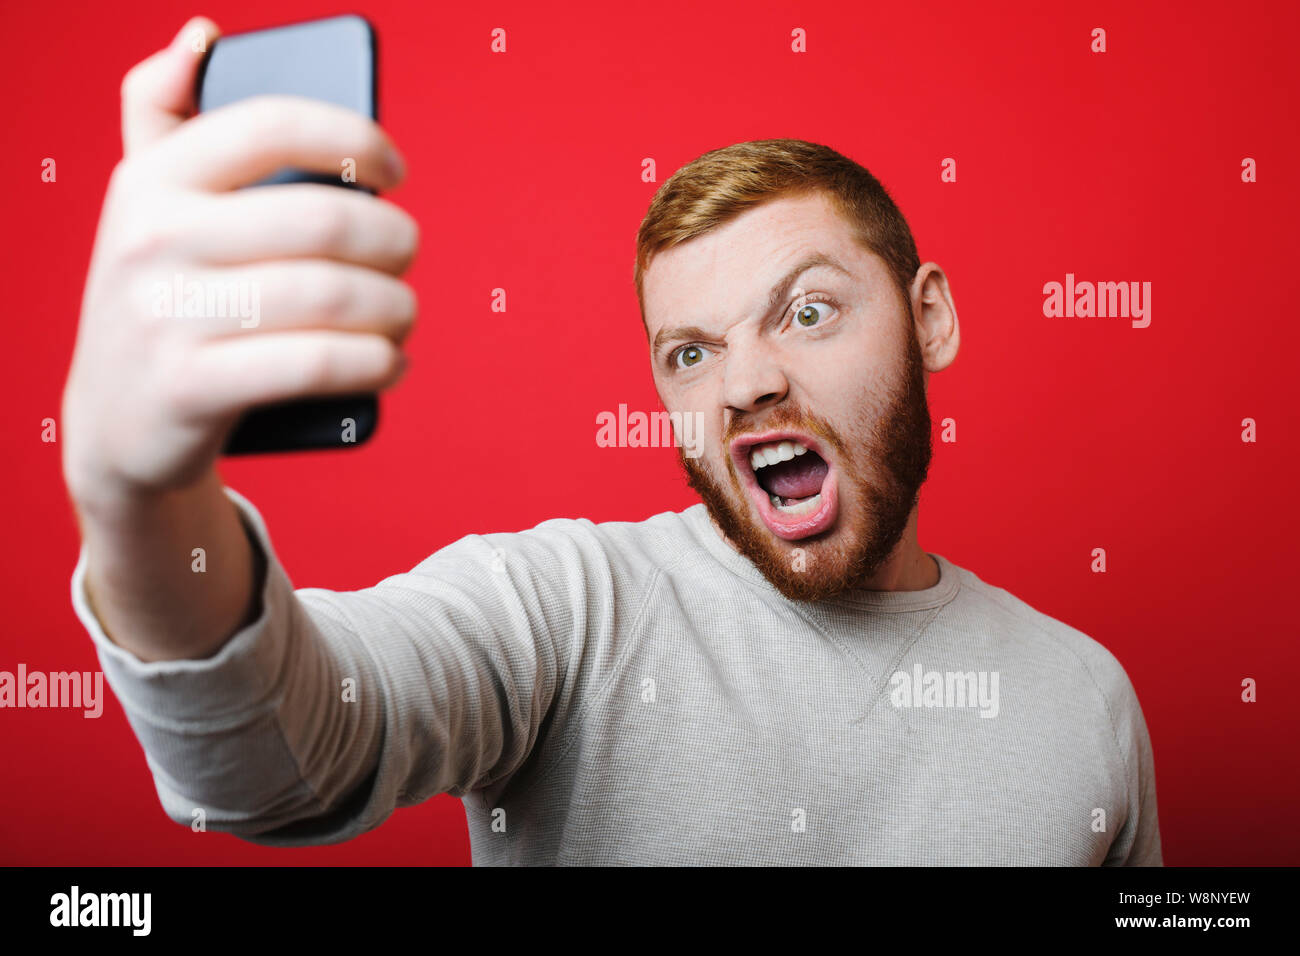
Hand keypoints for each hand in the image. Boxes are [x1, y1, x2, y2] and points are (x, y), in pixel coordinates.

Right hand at [62, 16, 417, 513]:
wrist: (116, 424)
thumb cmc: (163, 298)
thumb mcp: (145, 204)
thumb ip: (162, 114)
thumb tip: (203, 36)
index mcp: (150, 178)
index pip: (270, 124)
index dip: (353, 136)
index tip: (395, 168)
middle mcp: (151, 239)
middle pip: (324, 219)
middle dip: (393, 239)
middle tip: (406, 256)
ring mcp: (167, 316)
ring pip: (332, 294)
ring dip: (396, 306)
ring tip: (404, 313)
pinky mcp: (192, 389)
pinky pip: (319, 362)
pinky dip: (377, 362)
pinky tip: (391, 361)